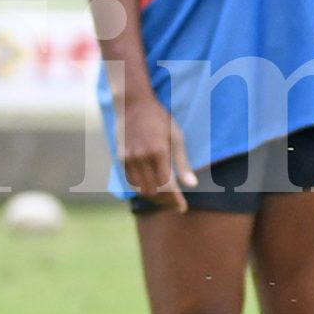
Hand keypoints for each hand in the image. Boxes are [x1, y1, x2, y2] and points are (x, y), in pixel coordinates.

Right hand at [119, 91, 194, 211]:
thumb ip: (183, 163)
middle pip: (154, 192)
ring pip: (141, 189)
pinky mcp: (121, 158)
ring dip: (154, 198)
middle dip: (166, 202)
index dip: (176, 200)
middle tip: (176, 205)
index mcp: (158, 152)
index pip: (168, 186)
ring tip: (166, 199)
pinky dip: (142, 189)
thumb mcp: (177, 137)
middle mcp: (142, 158)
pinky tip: (152, 189)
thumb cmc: (159, 118)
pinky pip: (131, 182)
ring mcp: (129, 159)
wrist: (133, 105)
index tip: (183, 208)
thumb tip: (192, 185)